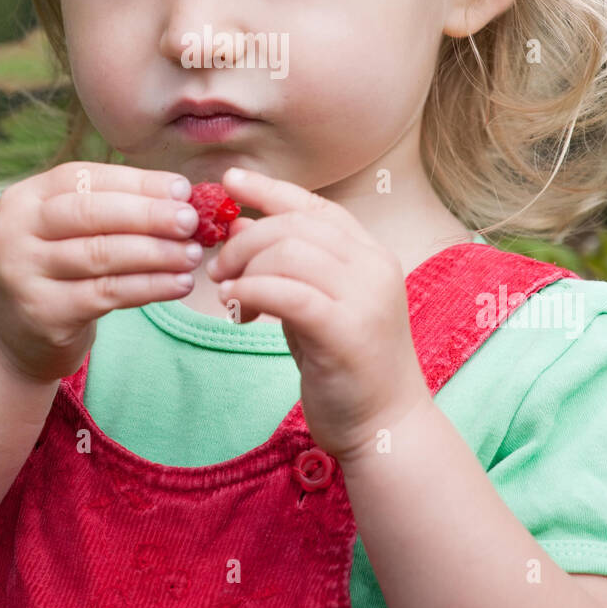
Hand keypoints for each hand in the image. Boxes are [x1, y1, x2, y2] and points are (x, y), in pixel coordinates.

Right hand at [0, 161, 201, 384]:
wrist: (14, 336)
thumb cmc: (58, 270)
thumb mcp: (69, 231)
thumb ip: (113, 210)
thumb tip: (181, 197)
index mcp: (25, 198)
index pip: (84, 178)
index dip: (137, 182)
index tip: (182, 190)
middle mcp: (15, 231)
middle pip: (90, 214)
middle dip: (148, 215)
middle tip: (191, 221)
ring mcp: (24, 273)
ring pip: (102, 254)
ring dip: (156, 253)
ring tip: (193, 254)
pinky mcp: (43, 313)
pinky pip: (107, 294)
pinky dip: (150, 287)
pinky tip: (179, 284)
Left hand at [207, 167, 430, 465]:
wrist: (387, 427)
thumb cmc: (346, 366)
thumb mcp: (314, 304)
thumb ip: (286, 266)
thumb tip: (241, 226)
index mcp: (370, 254)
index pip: (315, 205)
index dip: (270, 189)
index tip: (230, 181)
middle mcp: (373, 266)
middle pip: (296, 225)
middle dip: (246, 240)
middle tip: (219, 268)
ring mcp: (365, 297)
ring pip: (291, 251)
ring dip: (246, 267)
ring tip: (228, 294)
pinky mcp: (347, 331)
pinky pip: (289, 294)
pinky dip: (253, 292)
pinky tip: (235, 306)